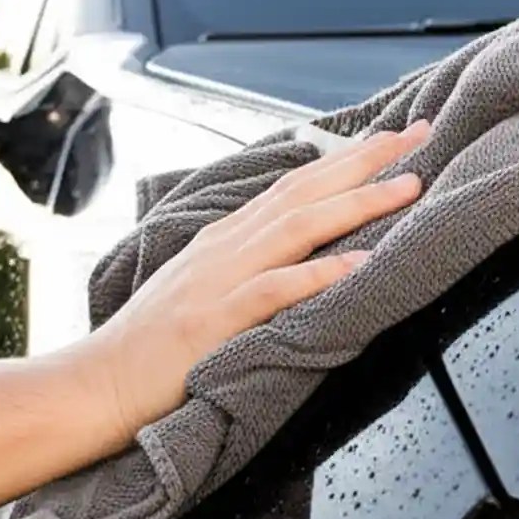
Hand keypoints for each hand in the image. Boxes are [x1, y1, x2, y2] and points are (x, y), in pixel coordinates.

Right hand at [77, 120, 430, 441]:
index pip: (295, 184)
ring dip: (358, 202)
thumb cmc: (151, 348)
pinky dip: (319, 274)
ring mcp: (219, 280)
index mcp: (225, 239)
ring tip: (410, 186)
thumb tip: (295, 254)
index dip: (346, 158)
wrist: (96, 385)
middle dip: (366, 159)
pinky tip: (361, 264)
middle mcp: (226, 246)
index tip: (393, 139)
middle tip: (421, 133)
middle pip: (306, 189)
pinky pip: (275, 291)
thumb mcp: (202, 290)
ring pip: (299, 227)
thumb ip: (245, 265)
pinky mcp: (215, 321)